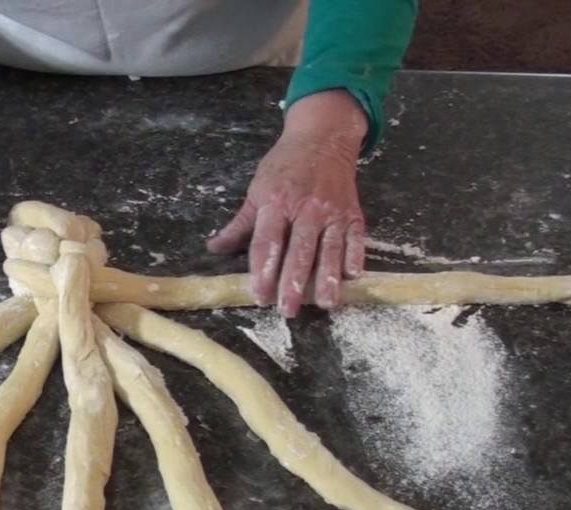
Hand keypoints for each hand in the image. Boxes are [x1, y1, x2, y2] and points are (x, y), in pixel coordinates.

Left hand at [207, 90, 369, 316]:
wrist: (322, 138)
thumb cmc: (284, 167)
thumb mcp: (257, 190)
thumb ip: (240, 224)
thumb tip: (214, 249)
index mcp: (276, 204)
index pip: (268, 243)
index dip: (262, 270)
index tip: (259, 296)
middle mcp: (305, 209)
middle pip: (299, 251)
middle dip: (293, 283)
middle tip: (287, 310)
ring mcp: (332, 212)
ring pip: (330, 249)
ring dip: (327, 278)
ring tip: (325, 304)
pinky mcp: (353, 213)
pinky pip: (356, 238)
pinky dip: (355, 257)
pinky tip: (352, 276)